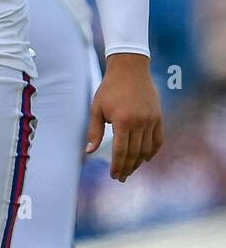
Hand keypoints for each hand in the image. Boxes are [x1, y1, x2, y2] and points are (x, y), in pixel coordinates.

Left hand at [85, 53, 162, 181]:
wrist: (130, 70)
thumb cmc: (109, 89)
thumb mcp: (97, 108)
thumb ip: (94, 131)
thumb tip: (89, 152)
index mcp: (123, 121)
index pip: (121, 151)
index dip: (117, 166)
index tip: (114, 176)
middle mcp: (140, 123)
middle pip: (134, 153)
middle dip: (127, 168)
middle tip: (121, 178)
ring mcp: (152, 121)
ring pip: (147, 149)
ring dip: (139, 162)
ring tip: (130, 169)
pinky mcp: (159, 118)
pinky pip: (158, 140)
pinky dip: (152, 152)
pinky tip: (145, 158)